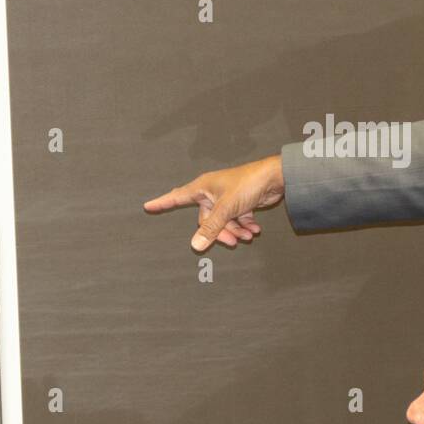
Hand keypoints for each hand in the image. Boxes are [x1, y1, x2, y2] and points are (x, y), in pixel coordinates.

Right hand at [144, 155, 284, 251]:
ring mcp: (227, 198)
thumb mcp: (227, 207)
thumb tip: (195, 245)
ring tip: (248, 236)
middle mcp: (212, 192)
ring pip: (224, 222)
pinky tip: (254, 231)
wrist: (276, 178)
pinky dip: (244, 226)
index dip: (163, 202)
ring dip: (235, 231)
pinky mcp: (241, 203)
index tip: (147, 206)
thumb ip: (211, 227)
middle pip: (206, 219)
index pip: (177, 196)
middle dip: (220, 232)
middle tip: (232, 241)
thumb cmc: (248, 184)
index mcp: (203, 187)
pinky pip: (237, 220)